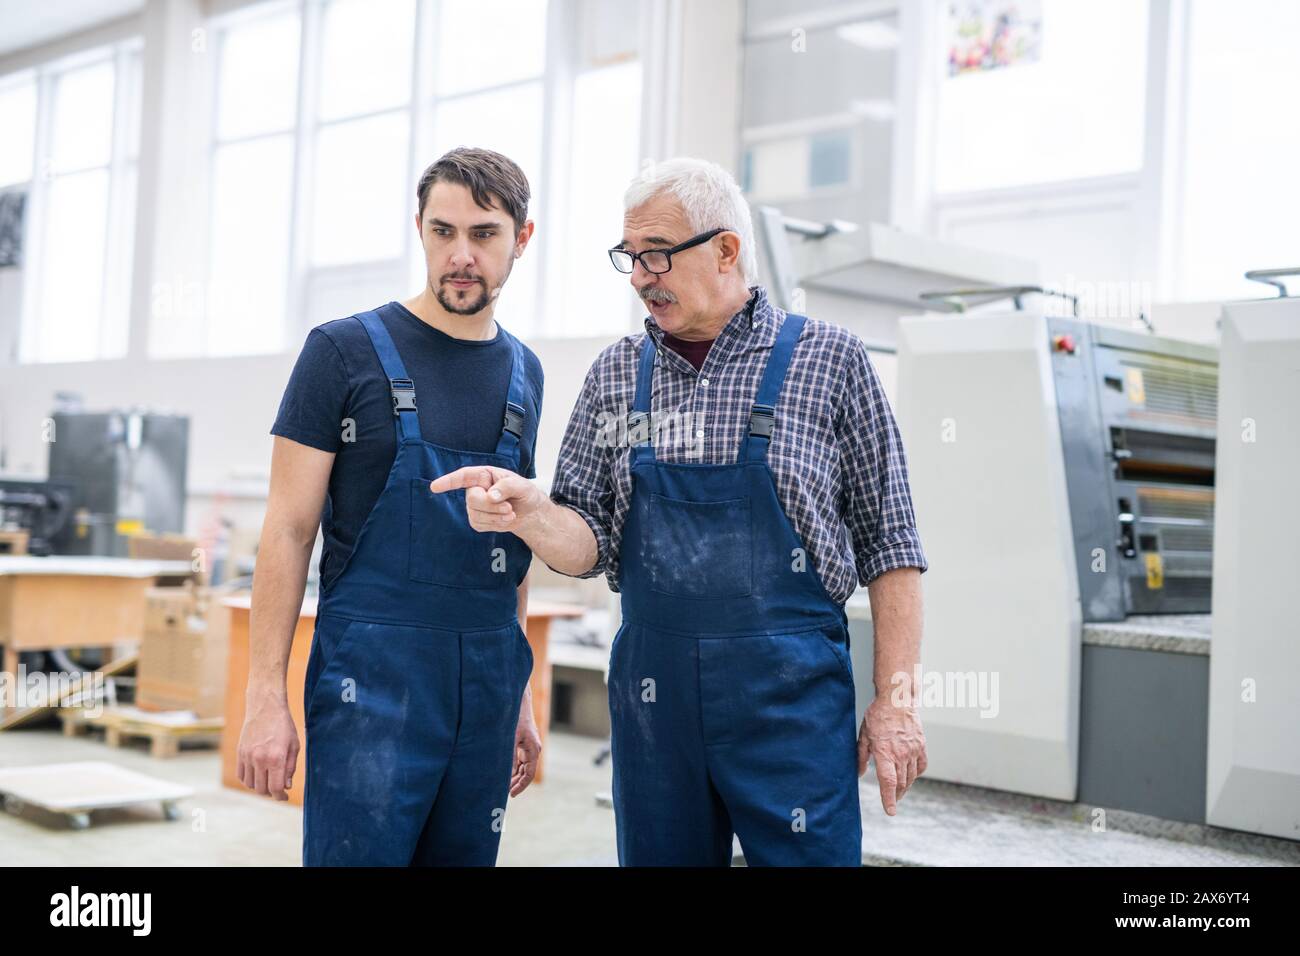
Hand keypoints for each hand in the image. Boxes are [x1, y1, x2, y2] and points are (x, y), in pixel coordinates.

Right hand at [236, 691, 298, 800]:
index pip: (276, 788)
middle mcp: (260, 759)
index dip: (281, 796)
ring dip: (260, 787)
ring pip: (250, 784)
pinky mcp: (240, 753)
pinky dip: (249, 780)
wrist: (265, 708)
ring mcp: (247, 757)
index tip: (284, 797)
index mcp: (276, 758)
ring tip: (268, 780)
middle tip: (278, 788)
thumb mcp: (294, 746)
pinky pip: (241, 775)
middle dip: (271, 793)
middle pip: (262, 789)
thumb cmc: (283, 726)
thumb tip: (286, 786)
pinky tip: (257, 775)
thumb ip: (290, 767)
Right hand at [429, 466, 544, 533]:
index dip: (448, 481)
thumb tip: (490, 495)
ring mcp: (474, 506)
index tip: (435, 487)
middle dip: (492, 506)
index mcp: (484, 475)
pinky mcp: (477, 520)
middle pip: (473, 499)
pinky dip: (495, 525)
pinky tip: (505, 520)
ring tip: (511, 513)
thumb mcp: (522, 485)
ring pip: (475, 514)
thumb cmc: (525, 493)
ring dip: (496, 517)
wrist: (530, 512)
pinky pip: (479, 525)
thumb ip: (507, 487)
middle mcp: (475, 489)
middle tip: (509, 507)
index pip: (463, 477)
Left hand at [509, 705, 541, 796]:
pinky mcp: (523, 744)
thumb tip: (508, 773)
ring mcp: (529, 747)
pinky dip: (513, 768)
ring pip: (523, 767)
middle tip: (504, 792)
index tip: (511, 794)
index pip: (529, 774)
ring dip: (514, 776)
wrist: (519, 703)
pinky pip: (520, 760)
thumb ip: (510, 757)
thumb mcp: (512, 738)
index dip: (521, 786)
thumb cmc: (516, 719)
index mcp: (533, 750)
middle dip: (516, 783)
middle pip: (526, 772)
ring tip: (503, 785)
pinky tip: (505, 773)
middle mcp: (533, 751)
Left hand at [858, 695, 925, 815]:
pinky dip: (916, 774)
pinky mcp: (921, 746)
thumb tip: (859, 774)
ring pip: (911, 777)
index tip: (890, 812)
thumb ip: (861, 756)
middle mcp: (901, 754)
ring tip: (899, 791)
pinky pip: (922, 766)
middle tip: (891, 801)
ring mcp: (913, 750)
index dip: (889, 799)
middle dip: (895, 795)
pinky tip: (910, 775)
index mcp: (884, 752)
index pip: (888, 782)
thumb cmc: (877, 716)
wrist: (897, 700)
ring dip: (905, 787)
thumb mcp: (864, 736)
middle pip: (900, 783)